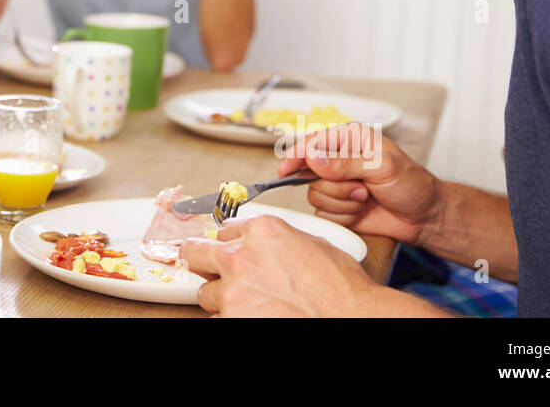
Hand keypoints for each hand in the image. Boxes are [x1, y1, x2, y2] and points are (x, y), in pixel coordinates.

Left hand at [181, 214, 377, 315]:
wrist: (353, 318)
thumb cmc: (343, 289)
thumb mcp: (311, 244)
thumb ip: (276, 241)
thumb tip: (266, 247)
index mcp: (261, 230)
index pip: (223, 230)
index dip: (231, 244)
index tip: (232, 252)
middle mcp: (240, 255)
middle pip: (195, 252)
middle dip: (204, 262)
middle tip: (214, 273)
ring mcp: (233, 291)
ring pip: (204, 293)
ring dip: (221, 299)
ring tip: (250, 305)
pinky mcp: (232, 318)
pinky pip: (217, 319)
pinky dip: (231, 318)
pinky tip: (254, 317)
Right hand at [276, 123, 443, 247]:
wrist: (424, 217)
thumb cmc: (411, 185)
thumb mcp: (382, 168)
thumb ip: (345, 163)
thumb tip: (313, 158)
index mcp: (348, 139)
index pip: (311, 144)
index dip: (296, 156)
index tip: (285, 170)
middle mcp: (338, 160)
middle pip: (310, 174)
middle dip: (337, 187)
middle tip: (363, 188)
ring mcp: (337, 184)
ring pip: (316, 196)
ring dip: (344, 202)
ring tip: (367, 198)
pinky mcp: (338, 206)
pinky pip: (324, 214)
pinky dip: (345, 216)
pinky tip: (363, 210)